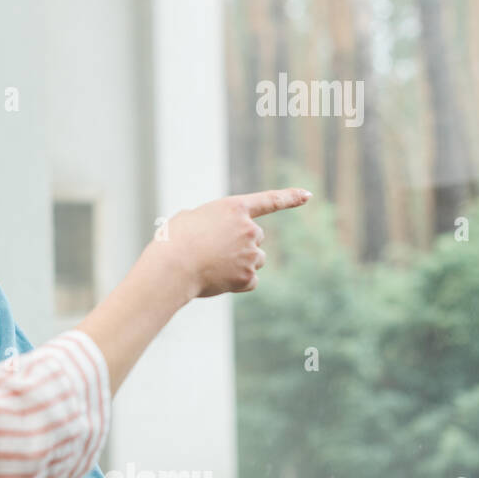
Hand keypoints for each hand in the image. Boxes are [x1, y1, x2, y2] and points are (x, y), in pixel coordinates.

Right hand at [152, 188, 310, 298]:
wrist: (171, 268)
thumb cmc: (172, 242)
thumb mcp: (187, 219)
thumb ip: (208, 221)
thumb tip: (211, 236)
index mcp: (233, 208)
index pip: (268, 200)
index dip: (290, 197)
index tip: (308, 195)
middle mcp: (248, 229)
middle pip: (256, 238)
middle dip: (241, 244)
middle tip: (212, 251)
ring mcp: (250, 254)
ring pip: (255, 260)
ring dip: (240, 262)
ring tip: (213, 266)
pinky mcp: (248, 277)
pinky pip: (250, 281)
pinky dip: (237, 282)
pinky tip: (218, 280)